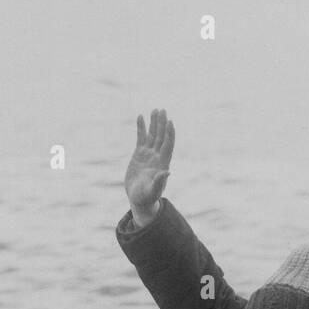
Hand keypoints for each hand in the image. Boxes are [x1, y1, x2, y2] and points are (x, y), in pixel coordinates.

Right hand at [125, 108, 174, 225]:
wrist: (138, 198)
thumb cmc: (147, 197)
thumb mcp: (153, 191)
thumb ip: (160, 182)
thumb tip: (167, 172)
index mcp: (162, 163)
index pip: (168, 145)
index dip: (169, 134)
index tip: (170, 122)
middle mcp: (157, 156)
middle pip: (161, 137)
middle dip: (162, 124)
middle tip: (162, 110)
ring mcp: (148, 154)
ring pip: (152, 135)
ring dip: (154, 123)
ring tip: (155, 110)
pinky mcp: (139, 154)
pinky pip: (141, 138)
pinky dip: (141, 128)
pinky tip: (140, 117)